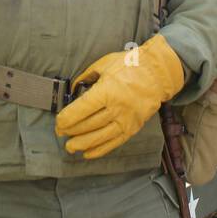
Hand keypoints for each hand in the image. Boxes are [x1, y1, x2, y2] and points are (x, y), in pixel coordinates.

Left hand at [54, 34, 184, 159]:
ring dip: (82, 143)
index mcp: (108, 90)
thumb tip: (74, 89)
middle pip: (88, 124)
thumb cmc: (130, 65)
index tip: (58, 122)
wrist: (158, 73)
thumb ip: (87, 77)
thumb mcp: (104, 64)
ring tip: (70, 146)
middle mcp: (117, 107)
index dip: (67, 118)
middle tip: (61, 133)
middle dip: (71, 130)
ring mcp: (126, 120)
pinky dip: (100, 150)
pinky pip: (114, 143)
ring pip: (99, 137)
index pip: (82, 109)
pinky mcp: (133, 128)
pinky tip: (88, 153)